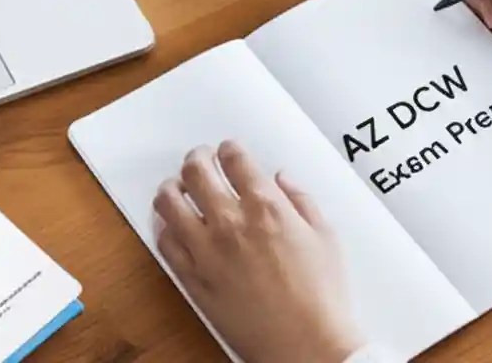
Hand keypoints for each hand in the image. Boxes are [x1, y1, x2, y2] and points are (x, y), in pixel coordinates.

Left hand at [153, 141, 365, 362]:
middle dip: (197, 157)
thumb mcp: (326, 237)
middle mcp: (231, 223)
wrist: (306, 346)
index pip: (233, 157)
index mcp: (267, 207)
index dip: (229, 149)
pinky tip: (174, 225)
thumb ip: (301, 199)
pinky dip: (165, 227)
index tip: (228, 152)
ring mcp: (207, 251)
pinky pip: (165, 242)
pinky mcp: (193, 278)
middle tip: (200, 159)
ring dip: (172, 187)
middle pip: (196, 170)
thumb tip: (282, 179)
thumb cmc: (321, 298)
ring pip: (169, 202)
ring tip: (178, 188)